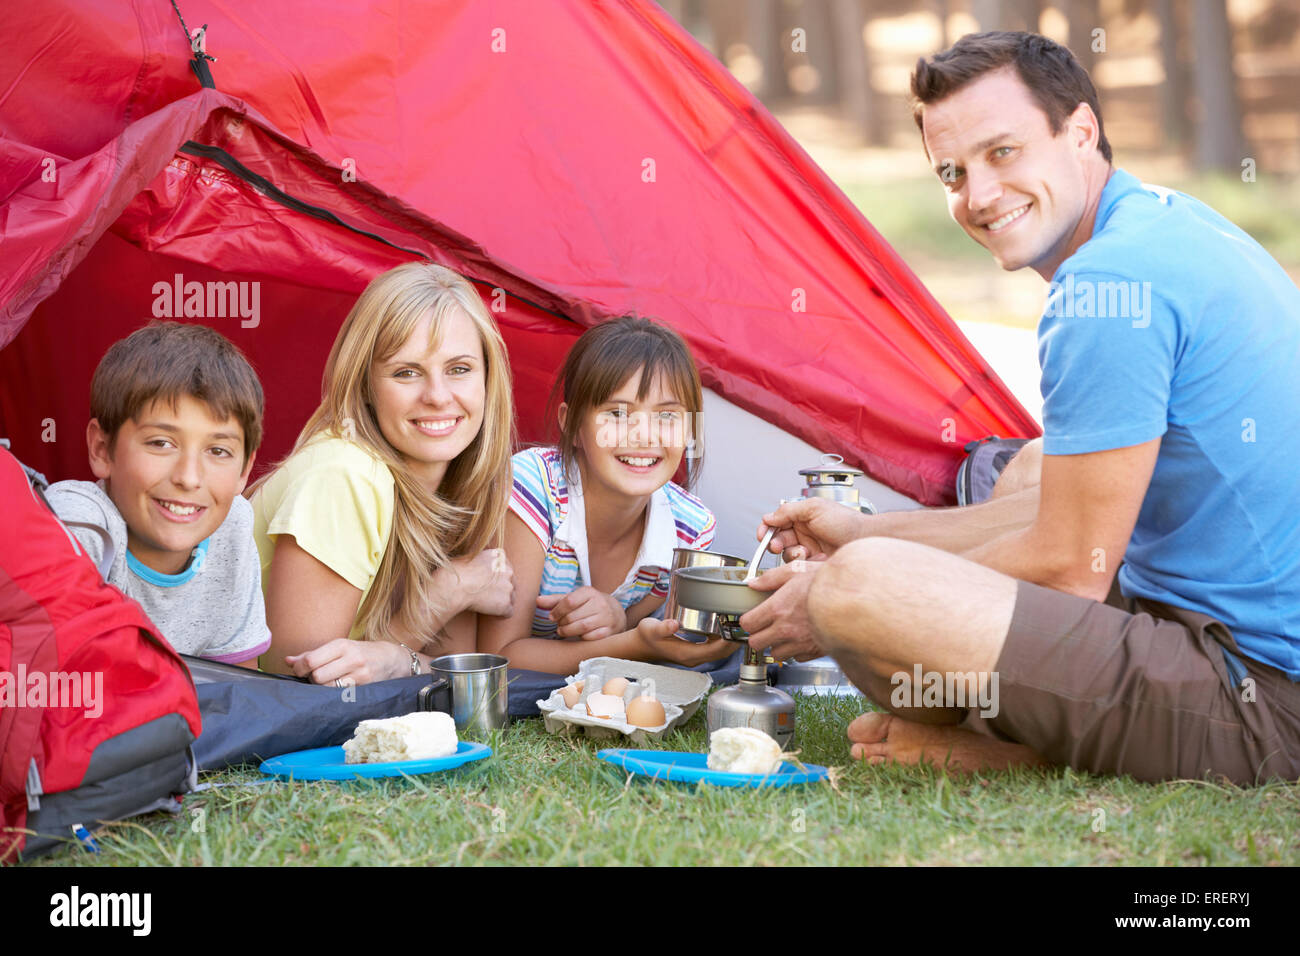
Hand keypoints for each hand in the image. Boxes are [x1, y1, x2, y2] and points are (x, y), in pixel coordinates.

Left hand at [285, 638, 405, 685]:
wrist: (392, 660)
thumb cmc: (360, 652)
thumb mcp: (339, 647)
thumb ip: (313, 654)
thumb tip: (288, 661)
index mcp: (342, 645)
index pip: (311, 660)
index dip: (300, 668)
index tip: (299, 670)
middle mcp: (352, 658)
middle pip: (317, 676)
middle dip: (310, 679)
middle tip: (313, 677)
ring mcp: (360, 675)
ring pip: (327, 688)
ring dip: (321, 688)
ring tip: (326, 682)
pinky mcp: (365, 688)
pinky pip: (339, 695)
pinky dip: (332, 693)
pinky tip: (336, 689)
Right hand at [447, 548, 514, 616]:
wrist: (455, 586)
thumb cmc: (456, 572)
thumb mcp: (471, 556)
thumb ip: (483, 557)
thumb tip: (483, 552)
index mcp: (500, 557)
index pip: (506, 568)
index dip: (498, 577)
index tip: (490, 584)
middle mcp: (508, 571)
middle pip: (511, 583)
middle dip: (502, 590)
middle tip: (489, 596)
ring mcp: (508, 588)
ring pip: (511, 598)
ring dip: (502, 601)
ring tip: (488, 605)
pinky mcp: (505, 604)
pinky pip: (509, 612)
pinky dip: (501, 614)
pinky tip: (491, 615)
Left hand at [536, 586, 625, 639]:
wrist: (615, 612)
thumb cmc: (589, 605)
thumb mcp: (574, 599)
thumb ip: (555, 600)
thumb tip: (537, 601)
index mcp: (589, 592)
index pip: (569, 601)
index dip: (557, 611)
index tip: (552, 617)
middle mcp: (600, 603)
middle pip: (573, 616)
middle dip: (562, 623)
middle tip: (559, 625)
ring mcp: (606, 617)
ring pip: (581, 627)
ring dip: (568, 631)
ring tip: (564, 631)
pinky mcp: (609, 631)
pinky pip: (591, 637)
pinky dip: (582, 638)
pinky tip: (579, 635)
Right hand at [632, 616, 736, 665]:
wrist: (640, 645)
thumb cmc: (646, 636)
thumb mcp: (651, 628)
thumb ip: (663, 627)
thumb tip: (675, 624)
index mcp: (687, 654)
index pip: (715, 650)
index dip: (728, 641)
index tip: (737, 628)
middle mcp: (694, 658)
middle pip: (722, 653)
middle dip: (734, 640)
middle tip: (744, 623)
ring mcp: (695, 657)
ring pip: (719, 652)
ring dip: (730, 641)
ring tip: (738, 624)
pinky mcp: (695, 653)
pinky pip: (714, 649)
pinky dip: (723, 640)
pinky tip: (726, 627)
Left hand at [737, 560, 822, 661]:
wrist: (855, 600)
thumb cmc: (828, 583)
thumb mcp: (797, 570)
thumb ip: (771, 578)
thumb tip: (754, 583)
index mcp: (778, 609)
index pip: (748, 624)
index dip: (749, 620)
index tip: (753, 617)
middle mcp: (786, 630)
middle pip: (756, 644)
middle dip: (758, 635)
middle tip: (765, 627)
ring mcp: (800, 643)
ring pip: (776, 654)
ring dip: (777, 645)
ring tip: (786, 632)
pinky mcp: (815, 652)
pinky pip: (798, 657)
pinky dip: (797, 650)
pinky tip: (803, 637)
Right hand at [758, 497, 870, 561]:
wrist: (864, 540)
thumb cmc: (846, 522)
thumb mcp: (815, 508)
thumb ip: (789, 510)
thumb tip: (769, 516)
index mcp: (803, 516)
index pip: (777, 521)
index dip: (767, 528)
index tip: (762, 536)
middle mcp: (805, 531)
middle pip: (779, 539)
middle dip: (776, 543)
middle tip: (777, 546)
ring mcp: (810, 547)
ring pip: (787, 554)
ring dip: (791, 553)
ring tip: (803, 552)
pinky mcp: (815, 562)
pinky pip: (799, 565)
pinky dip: (802, 562)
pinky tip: (812, 558)